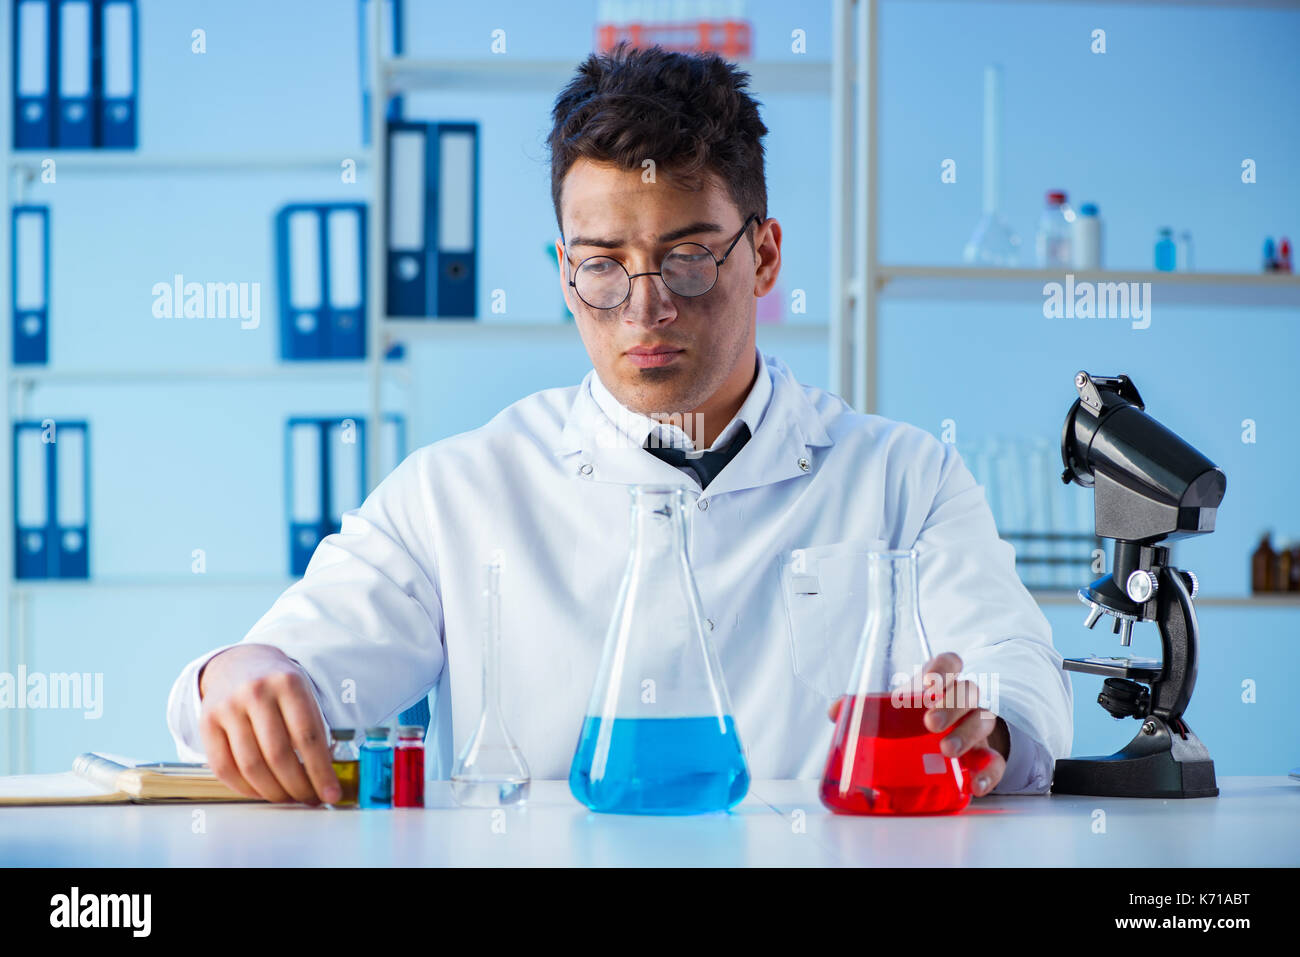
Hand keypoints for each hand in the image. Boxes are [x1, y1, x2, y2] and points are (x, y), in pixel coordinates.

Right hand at [198, 643, 339, 805]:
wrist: (238, 663)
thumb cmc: (278, 686)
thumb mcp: (302, 693)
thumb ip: (314, 729)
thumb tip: (325, 778)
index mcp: (288, 683)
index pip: (308, 736)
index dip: (320, 771)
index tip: (331, 793)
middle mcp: (256, 692)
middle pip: (279, 754)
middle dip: (298, 786)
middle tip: (310, 799)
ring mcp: (228, 707)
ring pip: (251, 765)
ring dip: (273, 791)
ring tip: (288, 798)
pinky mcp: (206, 722)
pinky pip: (224, 767)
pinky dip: (244, 788)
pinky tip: (261, 792)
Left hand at [827, 651, 1008, 797]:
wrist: (943, 738)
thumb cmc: (913, 716)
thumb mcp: (893, 708)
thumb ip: (865, 707)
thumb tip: (836, 711)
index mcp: (938, 681)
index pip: (949, 662)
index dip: (943, 668)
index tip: (929, 681)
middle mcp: (962, 699)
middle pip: (967, 691)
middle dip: (950, 705)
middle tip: (930, 723)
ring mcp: (977, 725)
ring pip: (983, 720)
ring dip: (966, 735)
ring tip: (947, 751)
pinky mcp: (986, 753)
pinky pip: (996, 759)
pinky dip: (989, 771)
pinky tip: (975, 784)